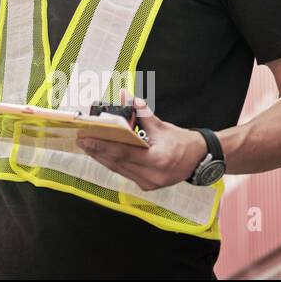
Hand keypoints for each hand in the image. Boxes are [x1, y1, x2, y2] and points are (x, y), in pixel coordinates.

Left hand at [75, 88, 209, 190]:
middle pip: (117, 162)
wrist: (200, 160)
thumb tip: (125, 95)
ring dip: (101, 157)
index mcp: (158, 160)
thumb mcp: (161, 125)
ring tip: (86, 145)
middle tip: (80, 139)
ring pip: (118, 169)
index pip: (123, 152)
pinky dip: (112, 162)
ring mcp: (149, 184)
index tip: (86, 138)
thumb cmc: (182, 142)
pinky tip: (100, 154)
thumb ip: (141, 111)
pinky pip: (124, 173)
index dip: (102, 145)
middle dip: (96, 150)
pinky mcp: (147, 186)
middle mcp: (152, 176)